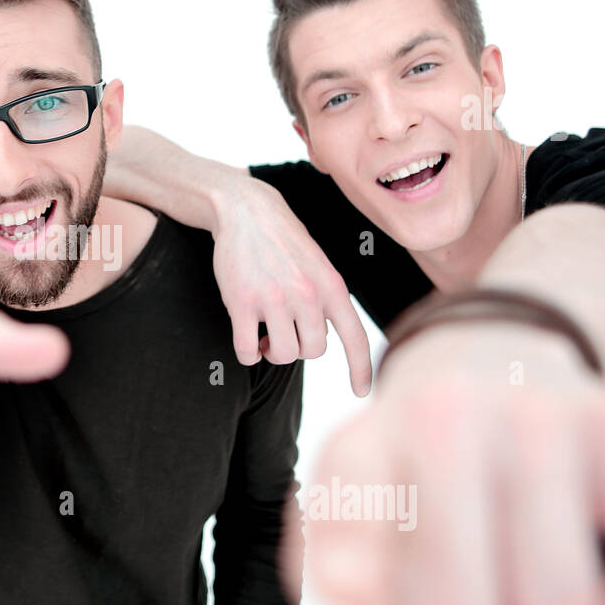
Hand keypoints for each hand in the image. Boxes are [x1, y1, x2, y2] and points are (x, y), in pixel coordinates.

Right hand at [212, 179, 371, 395]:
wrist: (246, 210)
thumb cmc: (282, 242)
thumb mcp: (317, 266)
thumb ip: (324, 302)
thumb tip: (314, 345)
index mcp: (332, 285)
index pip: (355, 336)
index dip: (361, 368)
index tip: (363, 393)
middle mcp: (307, 294)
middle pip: (312, 351)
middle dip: (296, 348)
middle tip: (282, 333)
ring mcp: (274, 299)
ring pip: (281, 353)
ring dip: (270, 350)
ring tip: (263, 331)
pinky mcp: (242, 302)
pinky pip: (247, 351)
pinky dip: (247, 353)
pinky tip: (246, 336)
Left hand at [303, 323, 604, 604]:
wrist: (493, 354)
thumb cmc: (422, 458)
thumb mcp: (357, 502)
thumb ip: (339, 562)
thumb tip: (349, 589)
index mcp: (360, 449)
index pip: (344, 573)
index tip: (385, 595)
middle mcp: (442, 416)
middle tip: (465, 592)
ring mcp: (538, 414)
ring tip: (520, 562)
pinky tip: (593, 580)